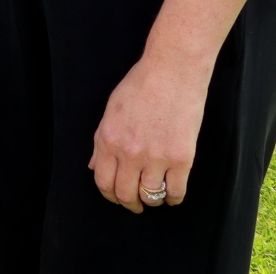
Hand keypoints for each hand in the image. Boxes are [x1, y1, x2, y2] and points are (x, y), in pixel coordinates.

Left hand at [89, 51, 210, 212]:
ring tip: (154, 195)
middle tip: (136, 203)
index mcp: (108, 139)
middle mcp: (130, 152)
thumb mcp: (111, 111)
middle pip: (126, 194)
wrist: (172, 72)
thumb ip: (101, 141)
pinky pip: (175, 192)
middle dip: (130, 203)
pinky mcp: (182, 159)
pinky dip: (173, 198)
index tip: (117, 197)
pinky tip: (172, 193)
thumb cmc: (140, 86)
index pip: (103, 181)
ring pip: (151, 197)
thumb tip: (93, 166)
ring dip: (152, 201)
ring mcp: (157, 157)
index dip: (109, 194)